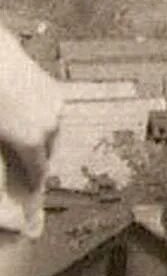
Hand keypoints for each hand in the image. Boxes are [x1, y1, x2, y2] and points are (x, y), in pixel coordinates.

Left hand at [0, 28, 60, 237]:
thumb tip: (3, 171)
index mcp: (32, 141)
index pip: (38, 174)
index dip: (30, 186)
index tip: (24, 193)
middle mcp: (50, 125)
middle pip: (47, 152)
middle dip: (33, 160)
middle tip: (17, 163)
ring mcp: (52, 102)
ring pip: (49, 129)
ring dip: (36, 137)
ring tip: (15, 134)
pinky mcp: (49, 83)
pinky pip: (46, 109)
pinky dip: (35, 116)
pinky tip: (16, 110)